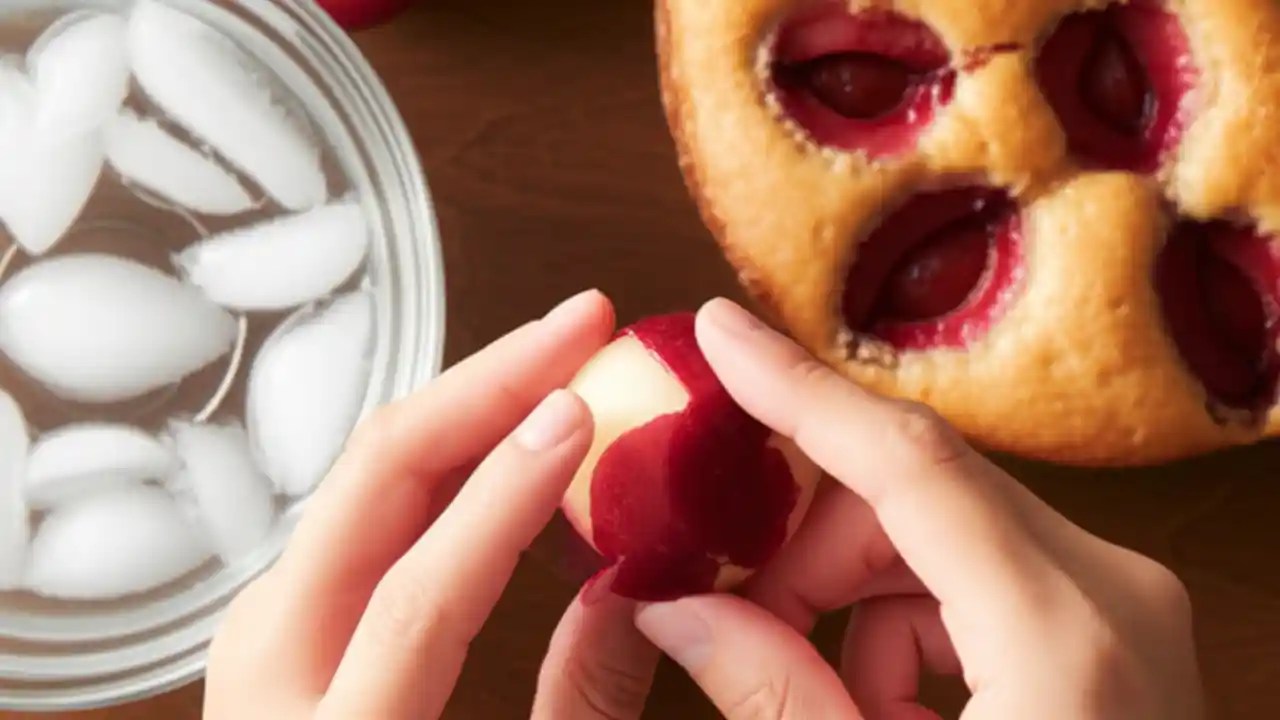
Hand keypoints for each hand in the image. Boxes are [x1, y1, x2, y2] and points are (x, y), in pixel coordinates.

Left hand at [204, 290, 618, 718]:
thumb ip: (576, 703)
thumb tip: (632, 588)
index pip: (421, 593)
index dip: (507, 492)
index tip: (582, 406)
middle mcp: (273, 660)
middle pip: (371, 481)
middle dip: (483, 383)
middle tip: (580, 323)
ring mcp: (264, 622)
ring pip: (366, 470)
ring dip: (467, 401)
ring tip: (560, 359)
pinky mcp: (280, 604)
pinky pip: (366, 501)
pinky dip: (443, 452)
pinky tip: (507, 431)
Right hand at [626, 299, 1203, 719]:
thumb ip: (773, 696)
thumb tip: (675, 607)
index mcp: (1063, 635)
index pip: (906, 463)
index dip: (798, 389)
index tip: (718, 331)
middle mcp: (1112, 595)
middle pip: (917, 494)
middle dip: (808, 542)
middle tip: (728, 602)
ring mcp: (1124, 608)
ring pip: (942, 533)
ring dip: (855, 593)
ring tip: (818, 693)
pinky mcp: (1116, 629)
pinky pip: (980, 580)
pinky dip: (910, 625)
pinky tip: (890, 712)